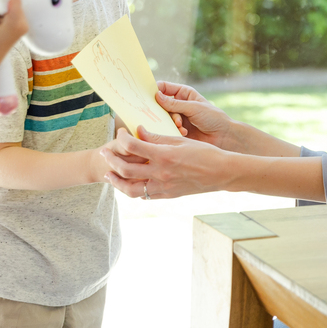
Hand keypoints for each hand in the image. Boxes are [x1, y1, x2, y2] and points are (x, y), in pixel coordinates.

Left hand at [100, 127, 228, 198]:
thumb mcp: (181, 140)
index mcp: (164, 155)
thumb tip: (139, 132)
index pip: (132, 146)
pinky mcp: (167, 195)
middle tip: (104, 153)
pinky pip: (144, 195)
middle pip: (125, 168)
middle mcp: (161, 173)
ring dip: (116, 181)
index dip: (122, 137)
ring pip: (130, 188)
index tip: (121, 132)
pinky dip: (133, 190)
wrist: (221, 173)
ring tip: (110, 175)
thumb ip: (158, 137)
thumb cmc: (205, 153)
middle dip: (111, 160)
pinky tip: (130, 184)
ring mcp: (163, 186)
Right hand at [155, 81, 234, 148]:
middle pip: (160, 103)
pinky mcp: (176, 130)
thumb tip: (157, 96)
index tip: (147, 95)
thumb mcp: (194, 108)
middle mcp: (178, 104)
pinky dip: (173, 130)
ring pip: (163, 117)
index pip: (164, 87)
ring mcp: (177, 117)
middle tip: (162, 114)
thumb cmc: (212, 118)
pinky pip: (167, 128)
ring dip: (171, 121)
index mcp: (183, 93)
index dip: (154, 89)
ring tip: (180, 125)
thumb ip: (175, 104)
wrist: (223, 136)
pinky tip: (183, 132)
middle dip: (161, 109)